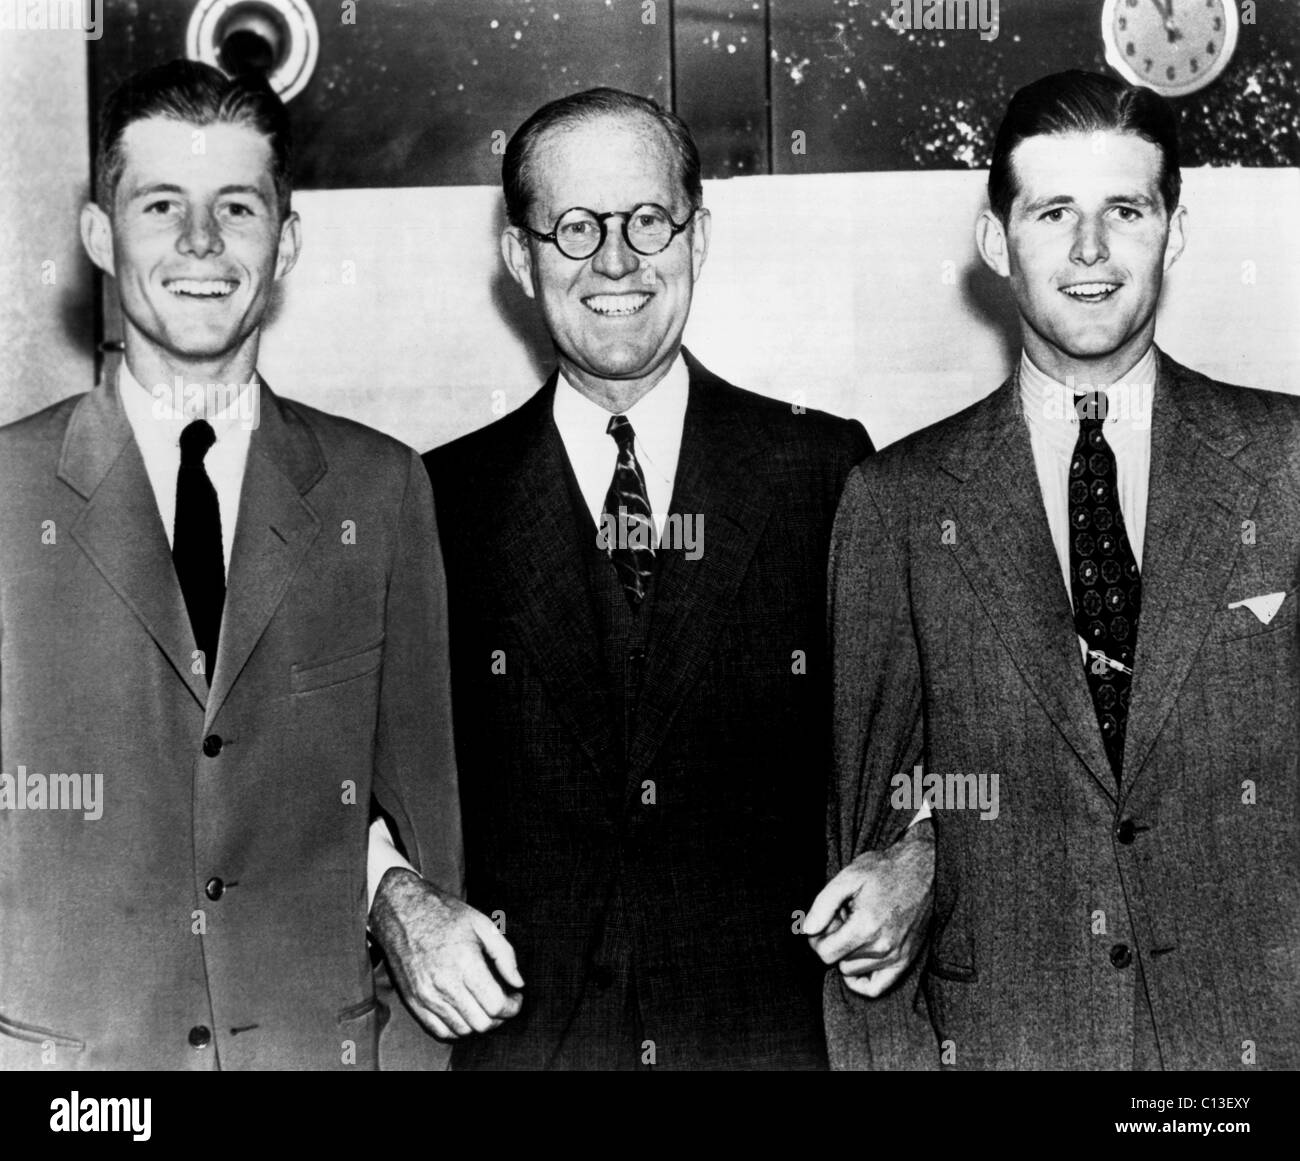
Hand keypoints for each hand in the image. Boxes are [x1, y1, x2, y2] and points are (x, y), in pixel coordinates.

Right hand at [369, 868, 523, 1038]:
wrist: (402, 911)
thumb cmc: (446, 915)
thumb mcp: (483, 924)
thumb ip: (505, 955)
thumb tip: (518, 983)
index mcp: (465, 962)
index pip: (495, 1005)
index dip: (512, 1007)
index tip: (516, 997)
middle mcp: (444, 984)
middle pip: (481, 1023)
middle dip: (500, 1017)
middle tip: (503, 1003)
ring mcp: (426, 996)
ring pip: (462, 1031)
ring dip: (479, 1024)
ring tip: (484, 1006)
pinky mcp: (413, 1001)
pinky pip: (440, 1030)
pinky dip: (457, 1028)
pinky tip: (465, 1011)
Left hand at [804, 819, 934, 997]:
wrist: (922, 871)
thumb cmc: (884, 870)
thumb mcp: (847, 877)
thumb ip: (823, 904)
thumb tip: (808, 930)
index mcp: (866, 927)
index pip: (825, 953)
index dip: (818, 936)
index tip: (828, 918)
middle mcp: (882, 947)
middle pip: (837, 961)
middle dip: (834, 940)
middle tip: (844, 917)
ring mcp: (896, 957)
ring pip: (852, 971)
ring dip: (848, 952)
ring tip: (858, 926)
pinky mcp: (905, 961)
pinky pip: (875, 987)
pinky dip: (860, 979)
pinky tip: (857, 959)